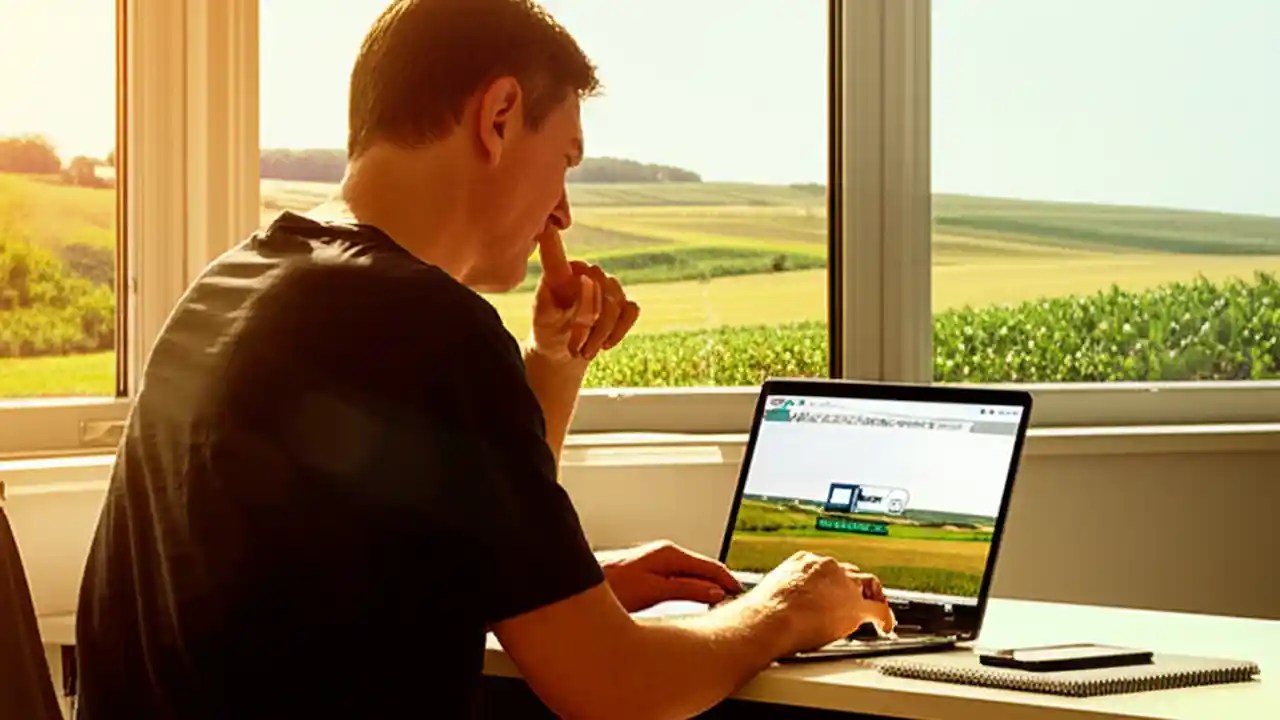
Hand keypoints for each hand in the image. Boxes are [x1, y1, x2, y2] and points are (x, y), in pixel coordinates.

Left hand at [531, 228, 639, 361]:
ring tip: (585, 352)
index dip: (551, 240)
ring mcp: (607, 285)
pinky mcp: (623, 301)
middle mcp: (585, 272)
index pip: (554, 254)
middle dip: (589, 322)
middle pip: (599, 288)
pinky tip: (605, 344)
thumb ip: (569, 301)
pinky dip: (619, 331)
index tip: (546, 225)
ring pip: (615, 304)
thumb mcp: (548, 321)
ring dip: (601, 333)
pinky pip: (630, 311)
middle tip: (575, 348)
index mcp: (559, 274)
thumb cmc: (550, 332)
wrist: (566, 354)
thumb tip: (589, 281)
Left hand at [598, 540, 743, 612]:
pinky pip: (677, 581)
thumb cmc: (608, 586)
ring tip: (717, 607)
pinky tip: (689, 603)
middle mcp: (662, 555)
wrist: (574, 586)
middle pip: (702, 570)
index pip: (711, 566)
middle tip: (736, 605)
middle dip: (720, 584)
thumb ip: (685, 589)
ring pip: (690, 576)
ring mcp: (654, 564)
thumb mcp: (652, 590)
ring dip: (705, 589)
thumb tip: (715, 592)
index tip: (742, 596)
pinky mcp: (645, 576)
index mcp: (668, 554)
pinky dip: (690, 590)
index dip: (729, 581)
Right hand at [751, 551, 894, 653]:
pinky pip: (878, 610)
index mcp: (805, 561)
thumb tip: (779, 606)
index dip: (833, 581)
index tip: (832, 590)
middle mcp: (828, 567)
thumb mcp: (772, 589)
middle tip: (856, 599)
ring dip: (871, 597)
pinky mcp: (855, 607)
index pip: (827, 568)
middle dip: (853, 586)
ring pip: (868, 585)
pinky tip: (885, 627)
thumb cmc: (765, 609)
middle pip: (850, 573)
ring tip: (875, 609)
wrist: (771, 618)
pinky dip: (884, 618)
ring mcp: (844, 585)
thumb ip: (785, 592)